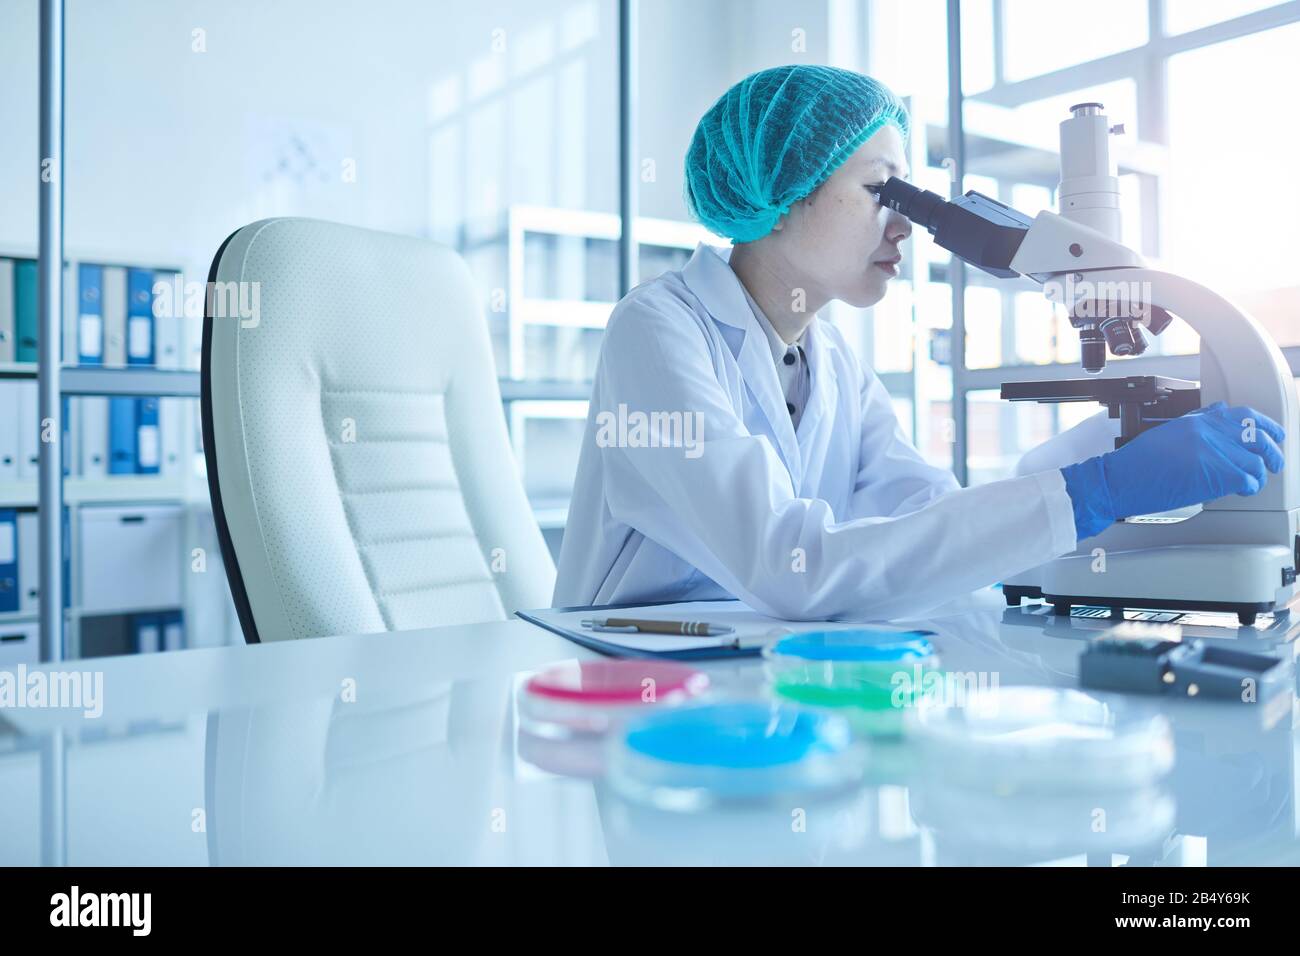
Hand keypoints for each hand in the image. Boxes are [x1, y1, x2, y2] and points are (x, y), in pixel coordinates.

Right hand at [1061, 402, 1284, 539]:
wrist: (1118, 480)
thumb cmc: (1134, 464)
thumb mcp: (1166, 433)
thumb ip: (1194, 425)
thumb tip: (1216, 419)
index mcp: (1197, 421)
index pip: (1241, 415)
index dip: (1262, 425)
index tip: (1269, 434)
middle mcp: (1208, 431)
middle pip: (1256, 435)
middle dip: (1271, 450)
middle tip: (1272, 461)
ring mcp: (1213, 451)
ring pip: (1256, 460)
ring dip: (1259, 473)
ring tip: (1254, 481)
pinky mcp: (1215, 474)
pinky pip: (1248, 479)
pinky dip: (1250, 487)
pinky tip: (1242, 490)